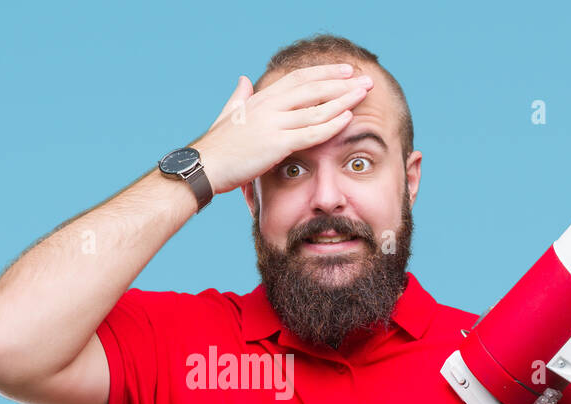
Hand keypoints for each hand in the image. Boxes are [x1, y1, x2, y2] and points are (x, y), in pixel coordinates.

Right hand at [190, 64, 373, 194]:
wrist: (205, 166)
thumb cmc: (216, 146)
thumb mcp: (227, 115)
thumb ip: (239, 97)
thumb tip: (243, 80)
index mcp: (260, 99)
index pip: (298, 79)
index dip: (323, 73)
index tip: (344, 71)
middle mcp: (269, 106)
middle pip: (313, 88)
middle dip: (342, 83)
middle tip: (365, 80)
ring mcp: (273, 124)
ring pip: (316, 108)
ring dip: (344, 100)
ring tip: (364, 94)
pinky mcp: (275, 144)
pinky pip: (310, 133)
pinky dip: (331, 124)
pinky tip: (348, 118)